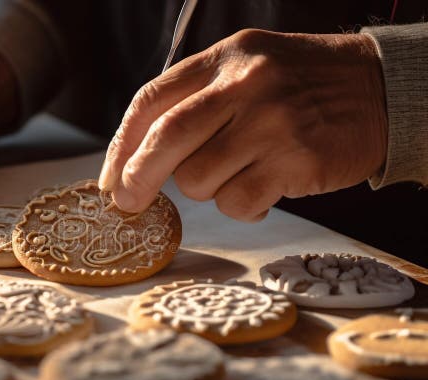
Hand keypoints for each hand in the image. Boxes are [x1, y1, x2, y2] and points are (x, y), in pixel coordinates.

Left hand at [98, 29, 386, 221]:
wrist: (382, 90)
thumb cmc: (301, 85)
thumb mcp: (247, 66)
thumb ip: (196, 99)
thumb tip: (137, 155)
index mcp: (225, 58)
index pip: (151, 101)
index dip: (120, 145)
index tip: (109, 177)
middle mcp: (246, 85)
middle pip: (166, 138)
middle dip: (137, 177)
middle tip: (127, 202)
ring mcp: (273, 122)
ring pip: (200, 179)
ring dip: (205, 190)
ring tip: (236, 174)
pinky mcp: (297, 161)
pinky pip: (239, 202)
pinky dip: (239, 208)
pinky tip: (261, 191)